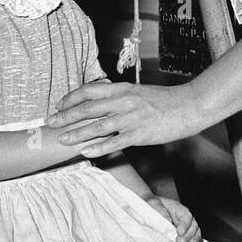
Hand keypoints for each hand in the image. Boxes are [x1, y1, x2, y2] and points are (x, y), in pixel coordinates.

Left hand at [47, 80, 195, 157]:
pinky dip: (98, 147)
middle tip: (50, 123)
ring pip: (97, 126)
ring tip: (62, 140)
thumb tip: (102, 104)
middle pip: (88, 108)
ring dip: (77, 133)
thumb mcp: (139, 93)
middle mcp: (124, 101)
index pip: (90, 90)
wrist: (190, 106)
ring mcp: (131, 118)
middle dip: (66, 116)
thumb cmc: (166, 101)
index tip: (59, 104)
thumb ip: (121, 97)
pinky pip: (114, 142)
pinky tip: (85, 152)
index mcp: (123, 89)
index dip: (72, 98)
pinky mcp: (140, 134)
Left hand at [146, 195, 201, 241]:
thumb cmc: (153, 204)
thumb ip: (160, 210)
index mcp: (179, 209)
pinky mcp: (184, 234)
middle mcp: (185, 218)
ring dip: (193, 239)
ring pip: (195, 232)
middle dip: (188, 235)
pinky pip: (192, 238)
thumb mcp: (154, 203)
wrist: (152, 208)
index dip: (185, 225)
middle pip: (193, 225)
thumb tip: (168, 221)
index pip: (187, 216)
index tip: (179, 232)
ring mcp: (186, 226)